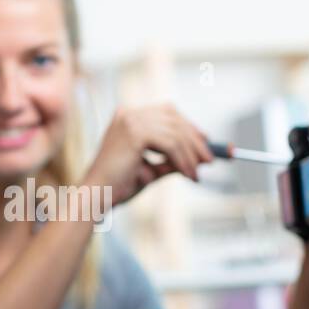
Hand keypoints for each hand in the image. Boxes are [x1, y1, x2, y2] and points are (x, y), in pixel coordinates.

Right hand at [82, 104, 212, 206]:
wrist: (97, 196)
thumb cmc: (119, 186)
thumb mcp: (151, 168)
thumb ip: (172, 159)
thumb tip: (201, 156)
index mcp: (128, 116)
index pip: (167, 112)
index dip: (189, 126)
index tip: (206, 142)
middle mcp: (129, 113)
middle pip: (174, 118)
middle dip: (196, 139)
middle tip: (210, 159)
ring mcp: (131, 120)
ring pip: (175, 133)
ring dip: (191, 155)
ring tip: (196, 174)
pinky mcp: (135, 133)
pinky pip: (171, 144)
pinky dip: (184, 160)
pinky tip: (189, 175)